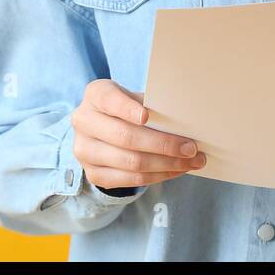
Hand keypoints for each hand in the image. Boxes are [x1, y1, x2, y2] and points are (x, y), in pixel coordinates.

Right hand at [71, 79, 207, 189]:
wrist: (103, 127)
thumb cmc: (127, 107)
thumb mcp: (135, 97)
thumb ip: (152, 105)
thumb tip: (186, 121)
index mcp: (95, 95)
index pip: (110, 100)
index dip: (128, 109)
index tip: (148, 116)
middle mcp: (84, 122)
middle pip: (125, 137)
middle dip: (163, 144)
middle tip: (191, 148)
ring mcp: (85, 150)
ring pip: (130, 162)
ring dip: (166, 165)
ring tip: (191, 162)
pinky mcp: (93, 173)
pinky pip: (130, 179)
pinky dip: (157, 176)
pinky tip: (176, 170)